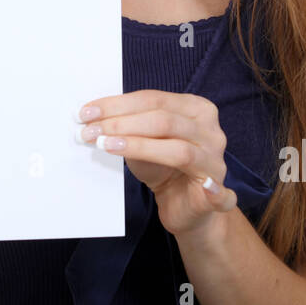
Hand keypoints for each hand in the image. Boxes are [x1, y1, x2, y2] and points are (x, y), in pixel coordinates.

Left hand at [76, 89, 237, 237]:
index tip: (88, 112)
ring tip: (106, 146)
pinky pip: (216, 193)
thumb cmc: (162, 167)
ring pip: (178, 150)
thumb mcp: (143, 141)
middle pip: (164, 120)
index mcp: (196, 109)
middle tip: (91, 131)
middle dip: (122, 123)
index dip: (118, 104)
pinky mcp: (218, 193)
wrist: (183, 205)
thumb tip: (92, 117)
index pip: (154, 99)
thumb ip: (127, 126)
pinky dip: (212, 192)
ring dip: (139, 147)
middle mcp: (211, 131)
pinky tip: (204, 190)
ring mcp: (216, 161)